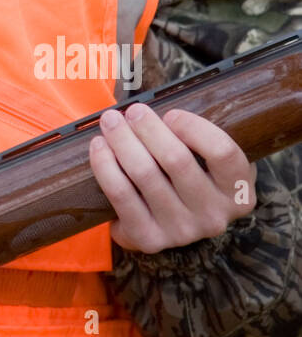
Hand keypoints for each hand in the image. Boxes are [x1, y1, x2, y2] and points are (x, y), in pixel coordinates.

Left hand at [88, 104, 256, 253]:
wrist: (167, 218)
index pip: (222, 152)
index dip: (193, 127)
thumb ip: (191, 130)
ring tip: (110, 121)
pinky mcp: (149, 240)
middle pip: (176, 160)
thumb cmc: (186, 171)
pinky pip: (120, 195)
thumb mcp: (204, 154)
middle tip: (131, 110)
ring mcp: (182, 231)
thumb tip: (151, 96)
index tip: (170, 113)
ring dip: (122, 140)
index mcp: (239, 192)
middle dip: (147, 127)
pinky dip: (105, 166)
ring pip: (144, 174)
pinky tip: (98, 146)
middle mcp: (215, 217)